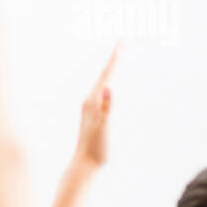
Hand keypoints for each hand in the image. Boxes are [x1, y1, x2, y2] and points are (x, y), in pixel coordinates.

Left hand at [73, 42, 119, 169]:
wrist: (84, 164)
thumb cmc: (97, 148)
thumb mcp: (104, 128)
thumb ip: (107, 108)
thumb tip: (110, 88)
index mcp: (94, 101)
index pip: (107, 75)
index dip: (115, 58)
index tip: (122, 42)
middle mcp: (90, 101)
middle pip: (104, 75)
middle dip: (114, 59)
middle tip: (122, 43)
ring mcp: (91, 108)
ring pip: (102, 83)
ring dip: (111, 70)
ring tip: (117, 59)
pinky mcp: (93, 115)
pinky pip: (103, 93)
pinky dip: (109, 83)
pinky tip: (109, 85)